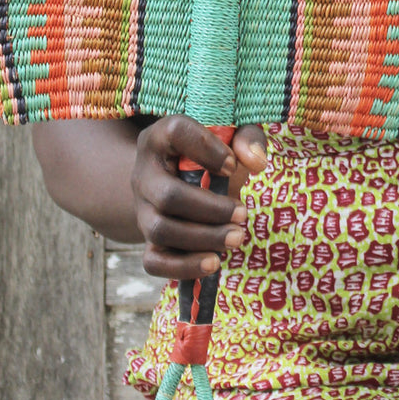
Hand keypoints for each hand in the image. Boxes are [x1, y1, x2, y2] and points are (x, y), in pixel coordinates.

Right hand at [131, 115, 267, 280]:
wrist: (177, 177)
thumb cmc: (211, 152)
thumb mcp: (231, 135)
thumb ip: (248, 138)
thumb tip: (255, 161)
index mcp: (162, 136)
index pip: (176, 132)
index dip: (206, 148)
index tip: (233, 164)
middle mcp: (145, 173)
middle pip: (168, 196)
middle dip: (211, 210)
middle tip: (244, 213)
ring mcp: (142, 209)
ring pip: (160, 231)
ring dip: (202, 239)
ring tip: (237, 237)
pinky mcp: (147, 239)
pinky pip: (153, 261)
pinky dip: (183, 267)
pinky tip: (214, 263)